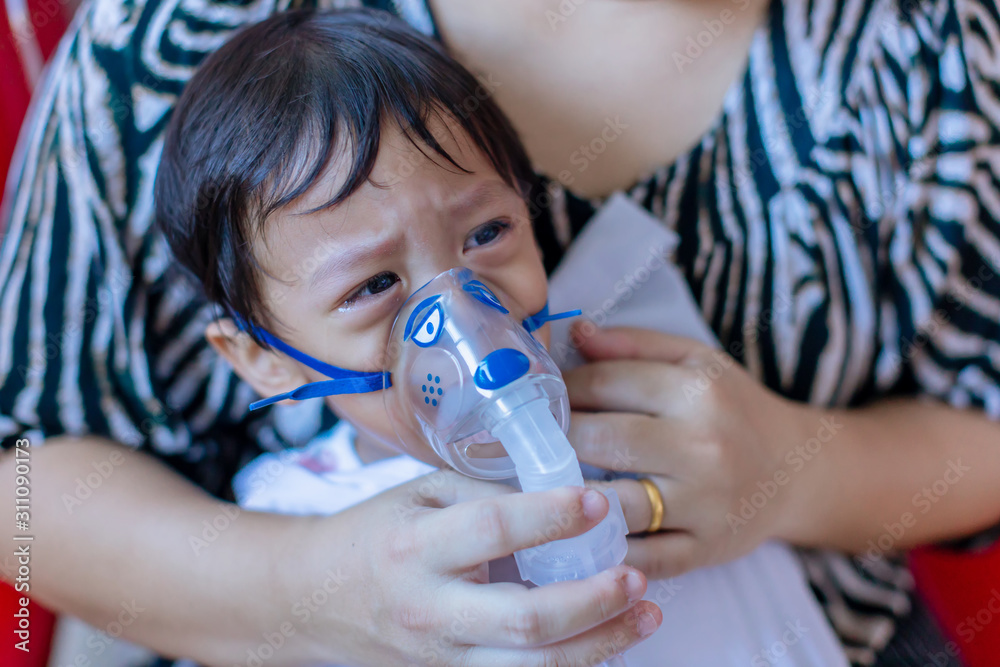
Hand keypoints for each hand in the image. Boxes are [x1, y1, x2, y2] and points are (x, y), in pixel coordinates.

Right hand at [288, 469, 661, 665]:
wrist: (316, 599)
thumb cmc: (374, 534)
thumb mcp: (419, 494)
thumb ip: (485, 493)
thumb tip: (560, 492)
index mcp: (414, 548)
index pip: (492, 530)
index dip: (550, 516)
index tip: (596, 501)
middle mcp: (430, 609)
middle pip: (523, 619)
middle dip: (591, 602)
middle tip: (635, 575)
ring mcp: (443, 655)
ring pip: (532, 665)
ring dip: (599, 643)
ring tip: (647, 614)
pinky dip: (573, 661)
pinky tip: (608, 639)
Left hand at [564, 325, 810, 579]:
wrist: (796, 471)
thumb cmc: (734, 409)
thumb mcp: (696, 361)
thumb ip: (634, 345)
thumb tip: (575, 332)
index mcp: (698, 392)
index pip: (603, 383)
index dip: (561, 388)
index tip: (544, 396)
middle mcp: (703, 448)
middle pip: (599, 440)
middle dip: (554, 438)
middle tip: (533, 439)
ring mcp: (704, 505)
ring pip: (613, 504)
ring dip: (569, 495)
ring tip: (546, 483)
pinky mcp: (704, 550)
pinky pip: (639, 557)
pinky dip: (604, 550)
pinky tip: (580, 531)